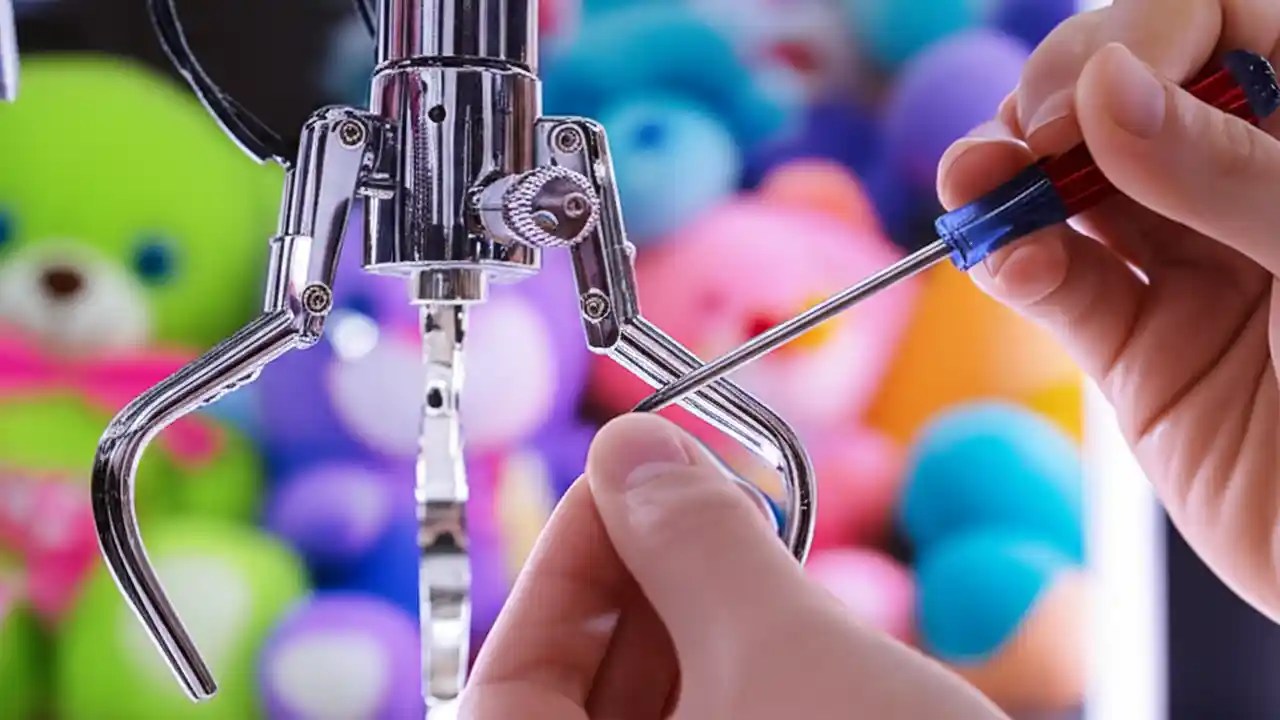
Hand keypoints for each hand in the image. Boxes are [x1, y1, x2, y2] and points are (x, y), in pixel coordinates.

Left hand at [461, 414, 1002, 718]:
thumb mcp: (787, 660)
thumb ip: (696, 544)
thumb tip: (630, 448)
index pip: (507, 681)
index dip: (563, 561)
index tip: (624, 472)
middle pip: (580, 700)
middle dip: (644, 585)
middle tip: (703, 496)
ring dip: (700, 628)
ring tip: (758, 551)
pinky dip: (745, 683)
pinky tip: (787, 627)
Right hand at [938, 0, 1279, 615]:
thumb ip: (1227, 170)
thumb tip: (1105, 90)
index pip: (1220, 24)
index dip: (1143, 37)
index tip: (1094, 94)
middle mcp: (1247, 188)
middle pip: (1124, 99)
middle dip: (1056, 104)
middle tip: (1030, 136)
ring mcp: (1191, 267)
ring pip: (1074, 191)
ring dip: (1010, 179)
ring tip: (976, 183)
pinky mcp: (1138, 349)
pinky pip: (1061, 287)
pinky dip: (1016, 266)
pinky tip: (1000, 257)